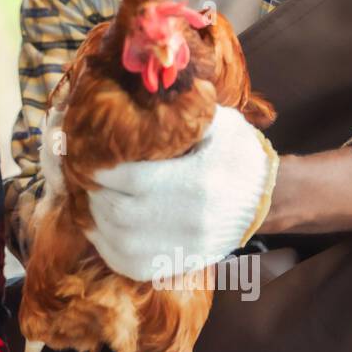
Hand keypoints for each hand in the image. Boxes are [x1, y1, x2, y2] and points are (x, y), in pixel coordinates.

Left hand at [83, 106, 279, 281]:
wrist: (267, 198)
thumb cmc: (235, 152)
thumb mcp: (219, 122)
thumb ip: (184, 108)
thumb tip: (144, 87)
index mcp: (196, 180)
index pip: (128, 177)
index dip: (100, 166)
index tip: (89, 154)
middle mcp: (189, 219)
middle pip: (116, 210)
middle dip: (92, 190)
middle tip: (83, 174)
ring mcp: (184, 247)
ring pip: (117, 240)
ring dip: (93, 218)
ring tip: (89, 196)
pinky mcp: (179, 263)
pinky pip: (129, 264)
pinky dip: (106, 245)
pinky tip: (101, 225)